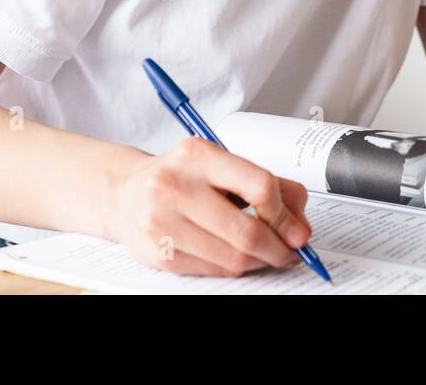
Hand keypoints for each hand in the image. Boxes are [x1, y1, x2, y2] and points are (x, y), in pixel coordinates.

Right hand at [108, 137, 311, 276]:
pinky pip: (213, 270)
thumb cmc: (183, 176)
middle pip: (246, 231)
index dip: (284, 213)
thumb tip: (299, 225)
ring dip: (260, 262)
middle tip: (292, 251)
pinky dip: (235, 268)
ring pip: (232, 258)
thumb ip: (270, 185)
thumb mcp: (224, 165)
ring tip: (268, 254)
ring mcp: (162, 222)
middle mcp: (174, 185)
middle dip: (279, 248)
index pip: (259, 185)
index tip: (294, 227)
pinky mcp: (158, 253)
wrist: (126, 192)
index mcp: (198, 155)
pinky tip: (238, 257)